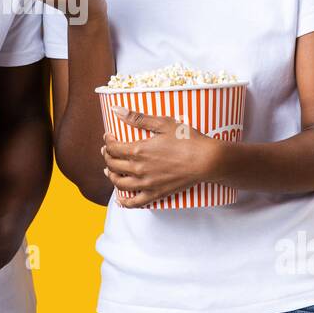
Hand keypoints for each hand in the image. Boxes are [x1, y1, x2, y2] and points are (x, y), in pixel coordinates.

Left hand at [101, 106, 221, 207]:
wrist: (206, 160)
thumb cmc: (187, 139)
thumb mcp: (163, 123)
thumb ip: (138, 118)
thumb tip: (116, 110)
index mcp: (139, 150)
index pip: (113, 148)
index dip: (108, 142)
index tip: (109, 137)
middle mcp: (139, 169)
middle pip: (113, 165)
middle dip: (107, 156)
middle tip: (108, 151)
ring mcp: (147, 183)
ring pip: (119, 183)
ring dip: (111, 175)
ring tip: (109, 169)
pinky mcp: (156, 194)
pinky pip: (135, 202)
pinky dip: (124, 201)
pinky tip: (120, 198)